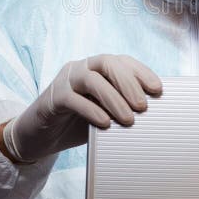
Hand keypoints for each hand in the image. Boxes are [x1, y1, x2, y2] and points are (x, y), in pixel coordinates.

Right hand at [1, 54, 161, 162]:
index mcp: (97, 68)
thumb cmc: (77, 123)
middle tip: (143, 106)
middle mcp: (82, 68)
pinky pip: (72, 99)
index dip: (142, 72)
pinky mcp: (52, 98)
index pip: (122, 61)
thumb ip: (121, 108)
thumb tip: (152, 115)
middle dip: (129, 83)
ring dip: (114, 98)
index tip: (158, 90)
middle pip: (108, 63)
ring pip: (92, 79)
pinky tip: (104, 123)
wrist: (40, 136)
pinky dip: (91, 110)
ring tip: (128, 119)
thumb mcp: (104, 113)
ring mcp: (65, 80)